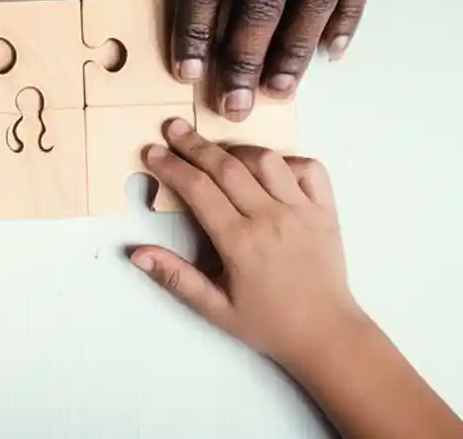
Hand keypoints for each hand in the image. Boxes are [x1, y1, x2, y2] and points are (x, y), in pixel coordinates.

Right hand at [130, 119, 367, 368]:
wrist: (326, 334)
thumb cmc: (268, 323)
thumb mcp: (214, 308)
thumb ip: (175, 277)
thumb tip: (136, 253)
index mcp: (240, 243)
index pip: (198, 190)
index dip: (171, 166)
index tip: (152, 152)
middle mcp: (271, 219)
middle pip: (226, 166)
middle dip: (194, 144)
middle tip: (173, 128)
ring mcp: (302, 211)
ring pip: (266, 160)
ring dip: (238, 149)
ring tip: (218, 150)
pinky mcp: (326, 210)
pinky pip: (309, 168)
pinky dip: (288, 160)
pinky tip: (269, 168)